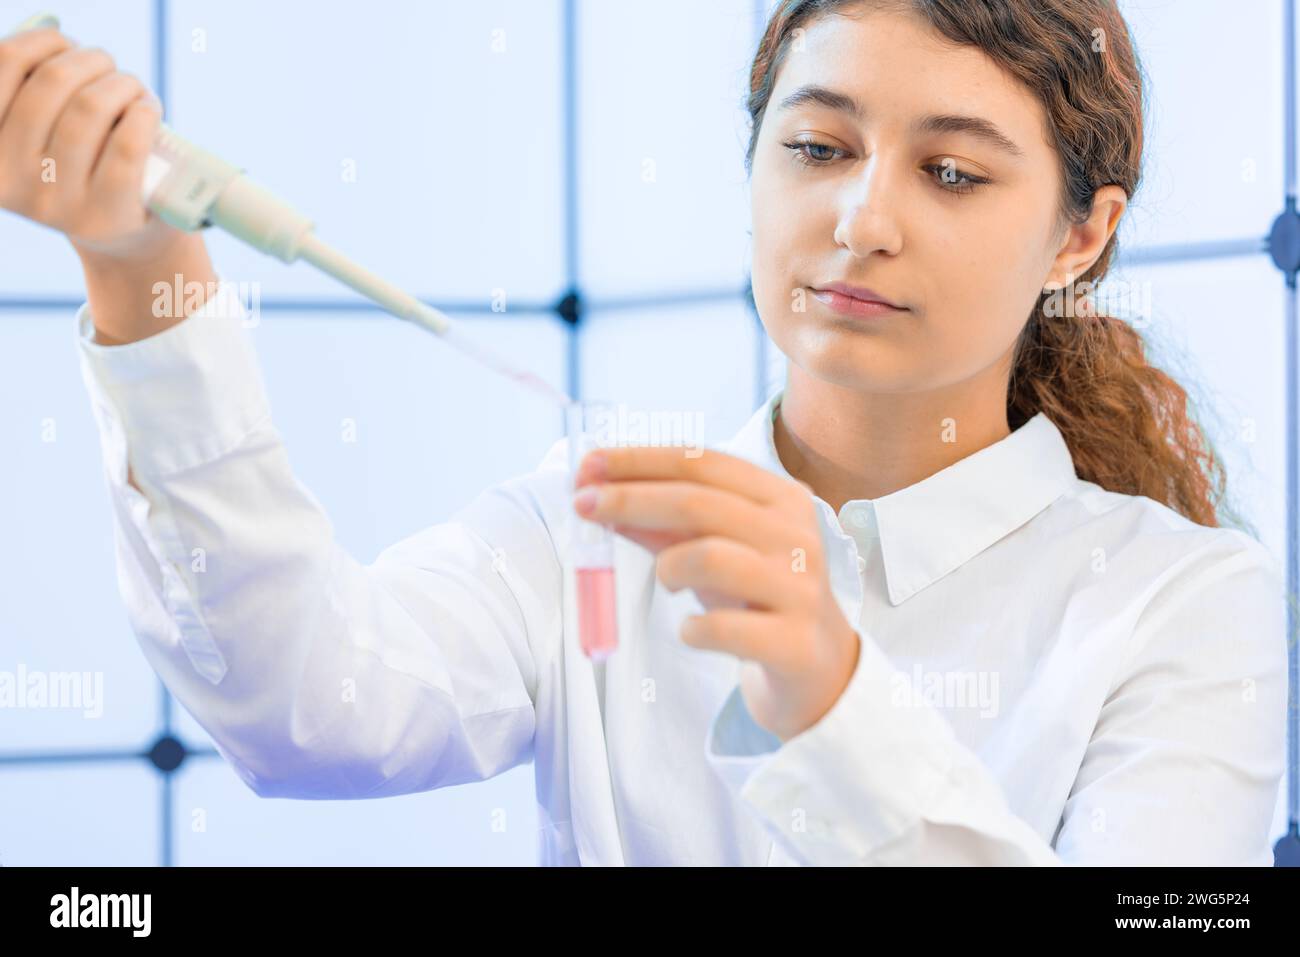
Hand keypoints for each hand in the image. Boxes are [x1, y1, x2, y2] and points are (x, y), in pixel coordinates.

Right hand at [0, 24, 180, 259]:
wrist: (122, 233)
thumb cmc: (81, 162)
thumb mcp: (41, 128)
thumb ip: (32, 85)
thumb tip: (47, 26)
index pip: (4, 65)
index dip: (42, 42)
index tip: (64, 44)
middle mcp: (9, 177)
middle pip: (53, 83)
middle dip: (90, 60)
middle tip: (107, 65)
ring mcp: (56, 203)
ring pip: (89, 108)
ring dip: (120, 82)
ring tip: (131, 86)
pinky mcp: (104, 215)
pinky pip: (126, 145)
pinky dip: (142, 113)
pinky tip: (147, 108)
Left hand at [573, 445, 860, 742]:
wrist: (818, 667)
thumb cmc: (756, 595)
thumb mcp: (713, 548)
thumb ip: (662, 523)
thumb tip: (597, 497)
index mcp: (779, 498)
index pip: (702, 462)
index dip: (640, 460)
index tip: (588, 464)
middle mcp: (795, 534)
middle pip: (699, 502)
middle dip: (631, 499)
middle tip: (583, 505)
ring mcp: (799, 588)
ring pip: (712, 556)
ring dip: (669, 567)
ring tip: (666, 581)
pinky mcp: (793, 643)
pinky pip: (723, 627)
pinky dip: (693, 629)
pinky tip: (691, 631)